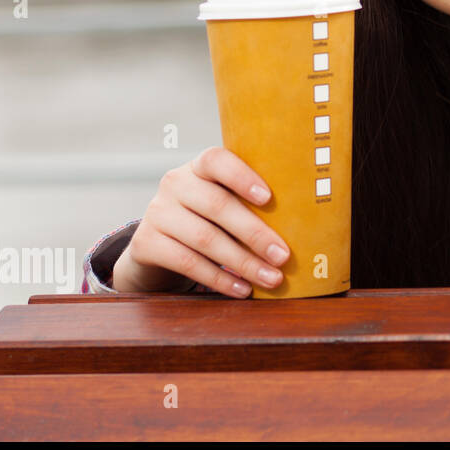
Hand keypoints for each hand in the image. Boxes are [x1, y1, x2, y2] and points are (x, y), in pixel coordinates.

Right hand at [111, 147, 290, 297]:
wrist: (157, 241)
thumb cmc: (208, 218)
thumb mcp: (223, 200)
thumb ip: (250, 202)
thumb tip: (304, 222)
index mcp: (199, 166)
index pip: (216, 160)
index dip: (242, 177)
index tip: (269, 198)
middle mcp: (175, 183)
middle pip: (218, 206)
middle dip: (256, 234)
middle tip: (284, 256)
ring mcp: (156, 212)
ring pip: (206, 239)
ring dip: (244, 263)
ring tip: (271, 278)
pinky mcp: (146, 243)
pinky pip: (188, 262)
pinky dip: (220, 279)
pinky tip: (242, 290)